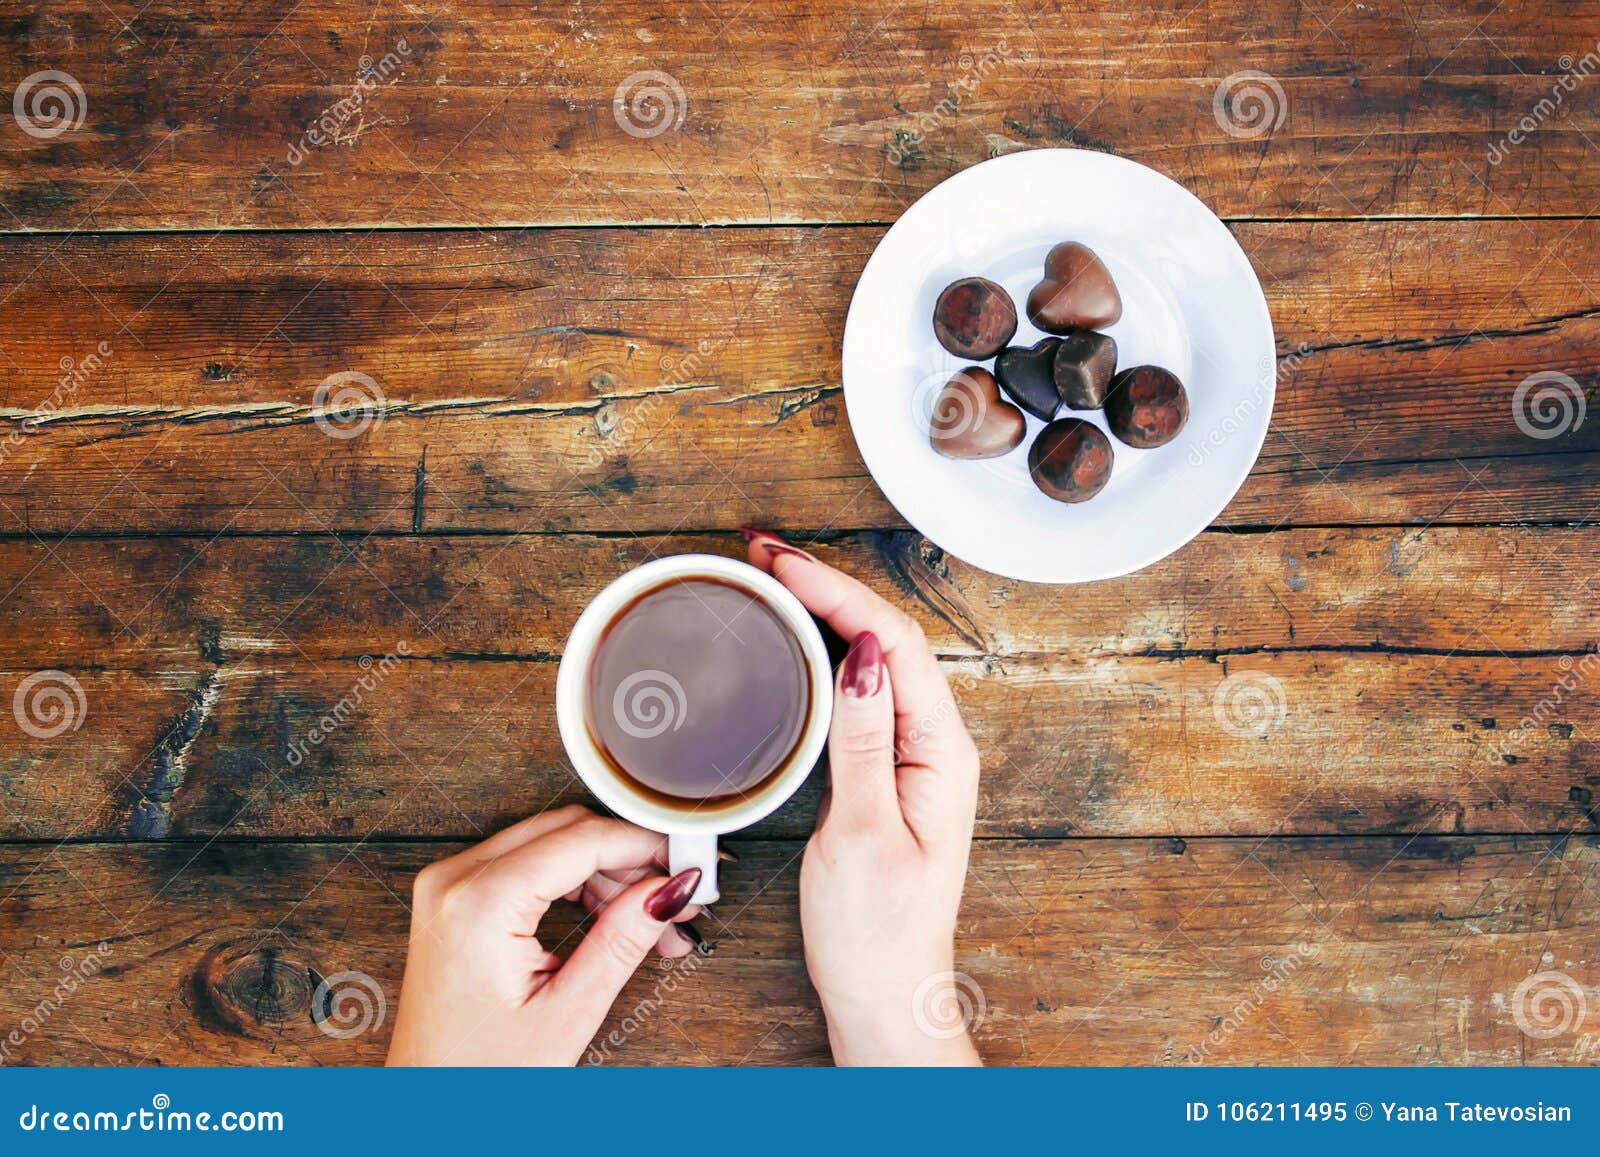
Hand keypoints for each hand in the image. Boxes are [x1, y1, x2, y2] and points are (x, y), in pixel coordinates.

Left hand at [386, 805, 702, 1065]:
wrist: (426, 1107)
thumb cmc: (478, 1077)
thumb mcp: (565, 1014)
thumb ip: (621, 941)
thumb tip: (669, 889)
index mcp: (479, 902)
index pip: (583, 839)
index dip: (646, 845)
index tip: (690, 862)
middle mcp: (455, 879)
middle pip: (566, 830)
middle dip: (630, 858)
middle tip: (678, 896)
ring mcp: (450, 885)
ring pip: (550, 842)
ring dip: (606, 871)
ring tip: (651, 922)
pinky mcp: (455, 898)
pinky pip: (527, 863)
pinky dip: (574, 881)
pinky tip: (611, 915)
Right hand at [745, 529, 982, 1065]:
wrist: (884, 994)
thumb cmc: (876, 931)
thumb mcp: (862, 834)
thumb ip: (862, 742)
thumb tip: (861, 656)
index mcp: (940, 752)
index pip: (893, 642)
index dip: (837, 591)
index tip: (782, 562)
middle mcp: (935, 744)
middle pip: (887, 638)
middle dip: (828, 585)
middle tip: (764, 552)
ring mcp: (912, 756)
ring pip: (875, 658)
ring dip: (827, 611)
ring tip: (774, 577)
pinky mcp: (887, 771)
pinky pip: (861, 692)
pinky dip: (825, 653)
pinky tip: (798, 641)